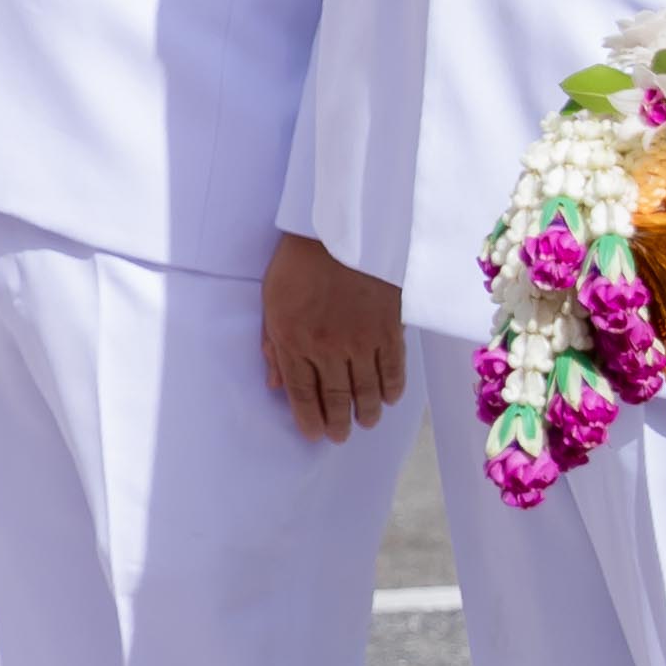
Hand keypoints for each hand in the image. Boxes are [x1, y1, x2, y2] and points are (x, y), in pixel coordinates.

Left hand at [261, 233, 410, 443]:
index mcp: (293, 340)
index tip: (314, 434)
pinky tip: (389, 398)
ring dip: (366, 411)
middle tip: (340, 437)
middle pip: (336, 397)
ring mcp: (361, 340)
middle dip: (338, 422)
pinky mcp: (389, 328)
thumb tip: (274, 385)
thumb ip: (273, 344)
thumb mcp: (271, 299)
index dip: (308, 418)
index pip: (302, 393)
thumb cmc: (299, 261)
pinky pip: (394, 368)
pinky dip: (393, 386)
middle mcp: (327, 347)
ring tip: (366, 423)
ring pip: (366, 389)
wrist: (342, 229)